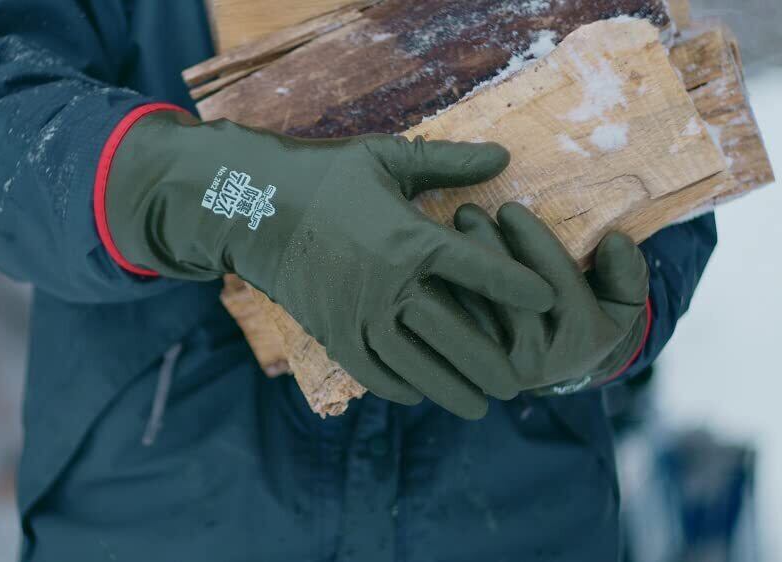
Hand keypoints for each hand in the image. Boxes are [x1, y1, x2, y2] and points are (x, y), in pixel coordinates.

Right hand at [105, 110, 554, 417]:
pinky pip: (372, 370)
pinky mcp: (331, 330)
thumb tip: (504, 155)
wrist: (249, 200)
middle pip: (457, 335)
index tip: (546, 301)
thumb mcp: (386, 157)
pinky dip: (399, 387)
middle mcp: (390, 283)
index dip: (519, 288)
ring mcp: (358, 313)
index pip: (482, 270)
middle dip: (493, 364)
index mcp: (411, 237)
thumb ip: (447, 162)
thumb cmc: (323, 173)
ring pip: (417, 365)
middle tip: (519, 384)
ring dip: (452, 390)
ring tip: (478, 406)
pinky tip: (419, 394)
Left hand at [451, 202, 649, 393]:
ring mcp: (501, 370)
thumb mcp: (621, 297)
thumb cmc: (588, 312)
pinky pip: (450, 327)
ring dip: (458, 267)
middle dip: (486, 249)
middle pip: (509, 298)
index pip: (555, 283)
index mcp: (585, 341)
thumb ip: (627, 271)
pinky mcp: (469, 370)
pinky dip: (441, 291)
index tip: (509, 208)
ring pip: (475, 313)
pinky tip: (431, 259)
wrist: (555, 358)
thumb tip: (616, 241)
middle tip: (467, 211)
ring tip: (446, 229)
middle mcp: (541, 363)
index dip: (533, 243)